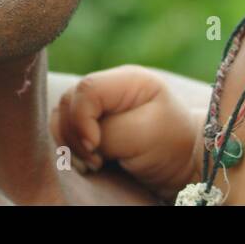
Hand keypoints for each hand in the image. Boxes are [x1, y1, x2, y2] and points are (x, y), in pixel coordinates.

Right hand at [50, 64, 202, 199]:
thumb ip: (107, 132)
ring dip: (69, 143)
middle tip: (96, 162)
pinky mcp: (92, 122)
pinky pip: (64, 130)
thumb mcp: (142, 135)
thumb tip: (83, 139)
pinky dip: (70, 148)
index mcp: (127, 79)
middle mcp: (110, 87)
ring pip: (61, 116)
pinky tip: (88, 163)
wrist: (182, 162)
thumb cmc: (170, 144)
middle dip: (74, 135)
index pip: (87, 89)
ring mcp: (99, 104)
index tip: (96, 147)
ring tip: (93, 164)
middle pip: (68, 101)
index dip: (81, 119)